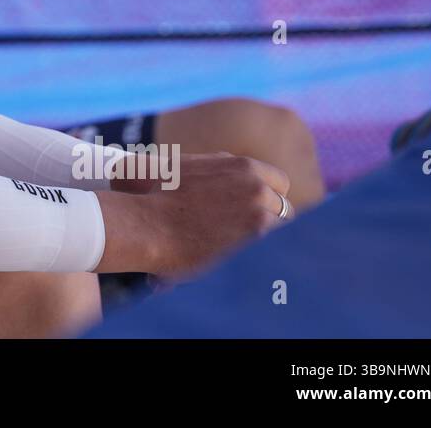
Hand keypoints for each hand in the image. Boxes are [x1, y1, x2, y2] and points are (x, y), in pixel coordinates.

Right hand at [95, 152, 290, 275]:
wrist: (146, 223)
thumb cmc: (152, 201)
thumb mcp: (182, 169)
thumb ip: (209, 172)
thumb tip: (208, 177)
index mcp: (238, 164)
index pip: (276, 182)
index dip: (268, 200)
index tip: (260, 216)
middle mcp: (253, 180)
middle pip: (283, 205)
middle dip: (273, 221)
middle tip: (256, 241)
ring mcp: (258, 203)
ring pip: (284, 226)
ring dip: (270, 241)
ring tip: (251, 257)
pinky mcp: (258, 229)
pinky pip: (278, 246)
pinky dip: (267, 257)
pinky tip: (251, 266)